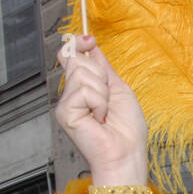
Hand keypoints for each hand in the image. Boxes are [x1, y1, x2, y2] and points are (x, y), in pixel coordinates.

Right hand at [55, 35, 148, 184]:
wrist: (127, 153)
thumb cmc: (127, 128)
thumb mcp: (117, 88)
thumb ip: (102, 67)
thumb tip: (90, 44)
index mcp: (83, 87)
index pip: (70, 55)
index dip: (78, 43)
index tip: (90, 40)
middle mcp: (71, 94)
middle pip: (77, 60)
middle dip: (100, 75)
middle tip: (108, 101)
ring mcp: (66, 103)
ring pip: (81, 73)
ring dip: (102, 92)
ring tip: (105, 112)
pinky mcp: (64, 113)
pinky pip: (83, 90)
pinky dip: (98, 102)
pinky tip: (99, 119)